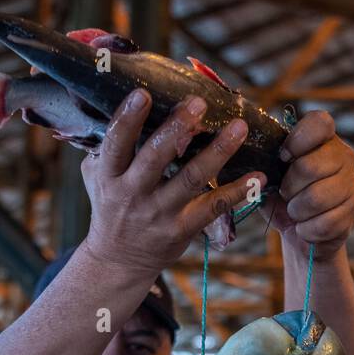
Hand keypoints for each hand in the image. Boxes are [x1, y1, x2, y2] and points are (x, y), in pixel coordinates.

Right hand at [81, 91, 265, 273]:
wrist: (118, 260)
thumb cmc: (110, 205)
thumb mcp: (95, 176)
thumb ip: (105, 146)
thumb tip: (115, 99)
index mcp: (109, 175)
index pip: (116, 144)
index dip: (127, 119)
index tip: (143, 94)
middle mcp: (132, 194)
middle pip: (155, 158)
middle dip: (178, 129)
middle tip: (199, 103)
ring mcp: (159, 213)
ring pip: (190, 179)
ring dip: (217, 152)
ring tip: (239, 128)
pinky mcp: (181, 230)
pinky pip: (213, 208)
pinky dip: (237, 192)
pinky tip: (258, 176)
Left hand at [261, 110, 353, 260]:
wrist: (303, 232)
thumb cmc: (284, 199)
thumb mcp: (270, 178)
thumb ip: (262, 165)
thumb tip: (248, 163)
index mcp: (324, 139)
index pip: (320, 123)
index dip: (297, 140)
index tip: (282, 157)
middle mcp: (343, 156)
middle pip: (309, 167)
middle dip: (288, 187)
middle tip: (286, 194)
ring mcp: (352, 183)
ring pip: (316, 198)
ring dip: (296, 211)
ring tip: (295, 212)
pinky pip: (324, 223)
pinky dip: (307, 230)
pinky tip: (305, 227)